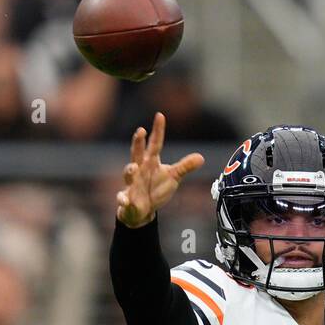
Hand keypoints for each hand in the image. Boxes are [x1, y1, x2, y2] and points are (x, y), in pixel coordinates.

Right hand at [116, 112, 204, 227]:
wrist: (142, 209)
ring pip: (129, 174)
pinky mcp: (127, 199)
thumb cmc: (156, 188)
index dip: (158, 130)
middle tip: (140, 130)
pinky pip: (123, 198)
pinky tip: (124, 200)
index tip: (160, 115)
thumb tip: (201, 157)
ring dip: (130, 170)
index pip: (155, 143)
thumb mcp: (173, 177)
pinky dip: (123, 199)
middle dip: (138, 143)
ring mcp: (132, 183)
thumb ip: (184, 167)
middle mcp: (139, 169)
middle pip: (137, 153)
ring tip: (133, 167)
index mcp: (151, 161)